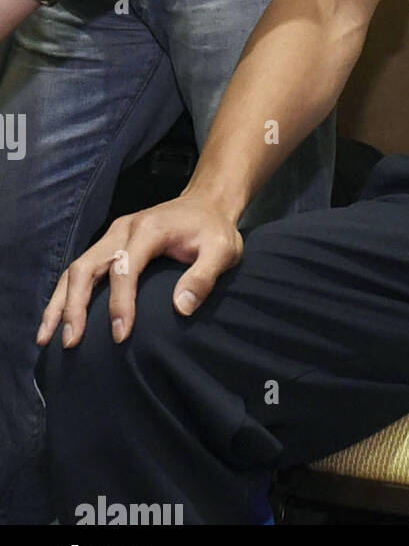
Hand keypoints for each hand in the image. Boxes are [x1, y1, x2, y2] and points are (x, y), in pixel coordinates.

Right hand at [37, 192, 244, 348]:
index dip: (119, 303)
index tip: (120, 336)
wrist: (207, 203)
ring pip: (75, 268)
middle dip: (74, 306)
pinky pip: (81, 268)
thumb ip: (205, 276)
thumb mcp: (223, 249)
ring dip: (60, 303)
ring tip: (47, 337)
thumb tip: (181, 308)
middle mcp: (123, 230)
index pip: (124, 267)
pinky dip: (66, 294)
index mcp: (148, 229)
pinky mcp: (109, 244)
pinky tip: (57, 320)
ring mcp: (112, 236)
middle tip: (70, 342)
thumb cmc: (214, 229)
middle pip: (86, 266)